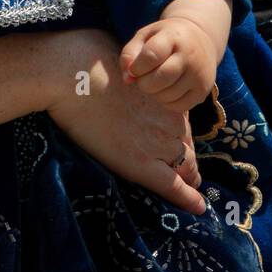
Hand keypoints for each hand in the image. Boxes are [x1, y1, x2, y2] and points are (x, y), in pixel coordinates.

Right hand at [46, 29, 205, 213]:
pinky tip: (198, 209)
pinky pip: (173, 187)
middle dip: (187, 161)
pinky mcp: (141, 164)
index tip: (181, 148)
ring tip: (190, 190)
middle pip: (186, 148)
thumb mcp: (124, 66)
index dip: (181, 140)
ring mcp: (157, 143)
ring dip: (187, 178)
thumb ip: (135, 79)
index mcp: (164, 98)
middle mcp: (169, 121)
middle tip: (189, 175)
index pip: (182, 126)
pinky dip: (188, 199)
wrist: (72, 76)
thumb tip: (126, 73)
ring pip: (183, 167)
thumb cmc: (89, 63)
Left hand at [121, 17, 217, 111]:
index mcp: (173, 37)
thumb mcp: (145, 36)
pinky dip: (167, 102)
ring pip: (167, 96)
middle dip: (144, 83)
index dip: (137, 67)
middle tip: (144, 77)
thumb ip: (129, 54)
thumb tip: (127, 79)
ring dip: (155, 93)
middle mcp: (190, 56)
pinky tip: (167, 89)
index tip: (135, 68)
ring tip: (156, 81)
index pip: (151, 56)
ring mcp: (199, 75)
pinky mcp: (203, 91)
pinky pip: (178, 106)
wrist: (200, 39)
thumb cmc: (165, 38)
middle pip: (159, 79)